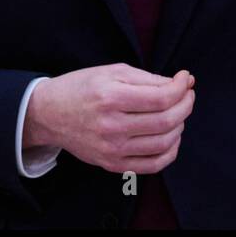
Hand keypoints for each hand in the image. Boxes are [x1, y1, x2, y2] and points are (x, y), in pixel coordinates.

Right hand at [23, 63, 195, 174]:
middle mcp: (111, 126)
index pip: (161, 98)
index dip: (181, 88)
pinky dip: (170, 151)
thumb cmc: (81, 88)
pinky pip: (152, 165)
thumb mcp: (112, 71)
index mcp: (111, 97)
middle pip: (166, 121)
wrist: (49, 114)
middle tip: (187, 95)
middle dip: (186, 105)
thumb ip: (148, 78)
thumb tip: (181, 82)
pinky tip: (171, 137)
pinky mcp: (112, 164)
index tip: (185, 80)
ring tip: (177, 113)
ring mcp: (112, 149)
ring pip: (163, 143)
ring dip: (180, 126)